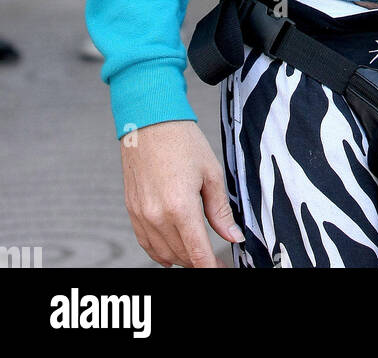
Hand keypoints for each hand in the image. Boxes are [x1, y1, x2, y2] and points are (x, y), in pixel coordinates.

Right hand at [120, 119, 243, 267]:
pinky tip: (171, 252)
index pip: (198, 252)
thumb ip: (220, 210)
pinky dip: (160, 252)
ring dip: (181, 258)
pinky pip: (145, 243)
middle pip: (181, 255)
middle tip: (216, 259)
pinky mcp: (132, 210)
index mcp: (180, 206)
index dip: (212, 267)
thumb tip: (233, 236)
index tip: (222, 270)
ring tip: (197, 253)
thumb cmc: (182, 141)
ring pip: (163, 254)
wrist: (149, 120)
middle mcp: (157, 216)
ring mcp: (141, 215)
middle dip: (200, 261)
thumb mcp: (211, 172)